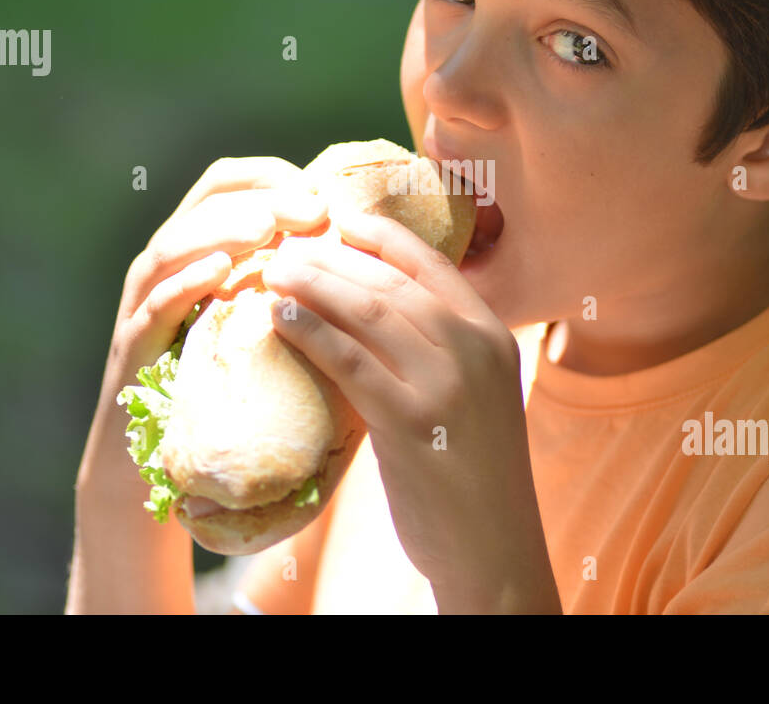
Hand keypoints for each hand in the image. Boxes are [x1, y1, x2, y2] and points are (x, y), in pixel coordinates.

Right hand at [67, 156, 326, 613]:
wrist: (163, 472)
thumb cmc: (236, 396)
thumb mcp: (271, 328)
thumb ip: (304, 289)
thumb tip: (375, 258)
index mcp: (205, 248)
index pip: (232, 182)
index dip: (274, 177)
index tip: (321, 194)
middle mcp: (171, 265)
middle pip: (205, 202)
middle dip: (258, 197)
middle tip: (306, 209)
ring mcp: (145, 305)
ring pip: (172, 244)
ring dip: (221, 230)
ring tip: (264, 230)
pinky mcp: (134, 350)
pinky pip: (153, 306)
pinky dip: (183, 282)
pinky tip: (218, 270)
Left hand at [261, 209, 559, 612]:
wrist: (494, 547)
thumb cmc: (476, 472)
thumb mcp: (475, 394)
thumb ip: (436, 349)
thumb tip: (367, 309)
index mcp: (492, 334)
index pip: (431, 263)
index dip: (380, 235)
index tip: (339, 222)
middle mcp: (474, 348)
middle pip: (390, 280)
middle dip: (331, 257)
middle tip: (286, 247)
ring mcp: (445, 383)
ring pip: (367, 310)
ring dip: (312, 284)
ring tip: (274, 273)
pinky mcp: (410, 421)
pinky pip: (349, 361)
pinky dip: (310, 333)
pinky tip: (280, 320)